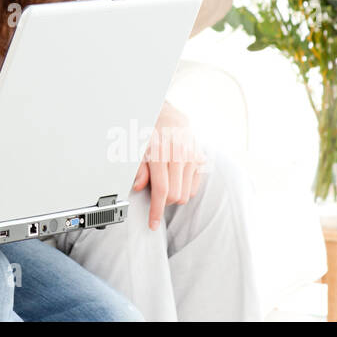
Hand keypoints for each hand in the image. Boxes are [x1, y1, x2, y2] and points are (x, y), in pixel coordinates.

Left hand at [131, 102, 206, 229]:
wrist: (169, 114)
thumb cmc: (149, 130)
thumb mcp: (136, 146)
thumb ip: (138, 167)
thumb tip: (139, 186)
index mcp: (162, 152)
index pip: (162, 190)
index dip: (156, 210)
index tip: (152, 223)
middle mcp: (180, 155)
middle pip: (175, 196)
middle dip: (163, 202)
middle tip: (153, 194)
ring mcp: (192, 157)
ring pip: (186, 193)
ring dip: (173, 196)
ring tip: (163, 184)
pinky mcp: (200, 159)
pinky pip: (194, 186)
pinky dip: (184, 189)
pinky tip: (174, 179)